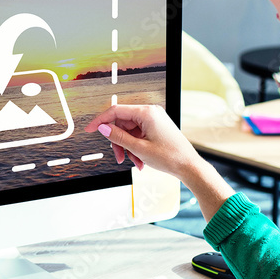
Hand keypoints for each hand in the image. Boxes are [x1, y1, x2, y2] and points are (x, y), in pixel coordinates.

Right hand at [85, 104, 234, 220]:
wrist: (189, 166)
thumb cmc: (170, 157)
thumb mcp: (139, 148)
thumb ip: (118, 136)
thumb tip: (103, 128)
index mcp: (147, 113)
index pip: (116, 111)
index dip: (101, 121)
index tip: (90, 129)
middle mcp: (150, 112)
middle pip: (122, 123)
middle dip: (119, 142)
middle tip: (119, 157)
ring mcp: (153, 120)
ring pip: (129, 131)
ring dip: (128, 148)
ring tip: (134, 162)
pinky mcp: (156, 127)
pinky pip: (138, 135)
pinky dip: (136, 148)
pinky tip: (140, 161)